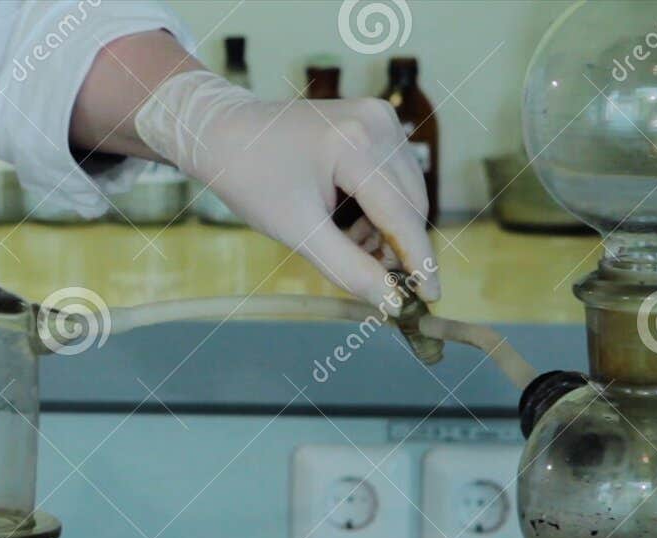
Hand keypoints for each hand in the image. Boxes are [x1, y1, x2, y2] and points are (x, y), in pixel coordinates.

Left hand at [135, 71, 439, 305]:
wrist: (225, 133)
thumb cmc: (252, 180)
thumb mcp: (296, 231)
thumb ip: (347, 268)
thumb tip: (393, 302)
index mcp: (355, 143)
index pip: (403, 214)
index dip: (419, 261)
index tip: (431, 298)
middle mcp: (377, 122)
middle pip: (412, 204)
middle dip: (394, 245)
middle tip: (367, 273)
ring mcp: (380, 116)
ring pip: (407, 192)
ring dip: (386, 228)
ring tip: (346, 240)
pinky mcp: (376, 119)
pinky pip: (395, 175)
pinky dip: (379, 206)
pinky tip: (349, 219)